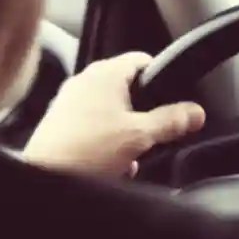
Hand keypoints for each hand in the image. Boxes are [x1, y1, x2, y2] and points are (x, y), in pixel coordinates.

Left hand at [22, 51, 204, 178]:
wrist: (42, 178)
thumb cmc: (86, 151)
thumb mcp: (139, 136)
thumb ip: (171, 121)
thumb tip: (196, 112)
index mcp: (105, 73)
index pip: (143, 60)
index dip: (162, 78)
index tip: (174, 100)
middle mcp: (84, 80)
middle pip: (128, 88)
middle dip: (143, 114)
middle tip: (152, 135)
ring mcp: (68, 100)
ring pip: (110, 110)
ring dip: (124, 132)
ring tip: (130, 156)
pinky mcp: (58, 123)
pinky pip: (91, 125)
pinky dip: (104, 141)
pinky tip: (109, 165)